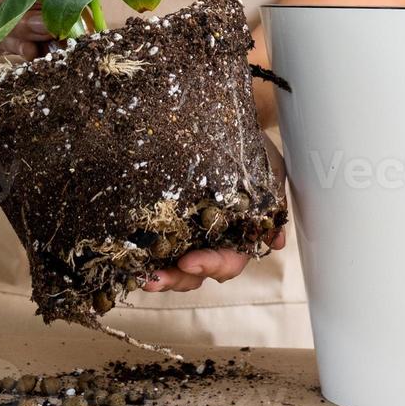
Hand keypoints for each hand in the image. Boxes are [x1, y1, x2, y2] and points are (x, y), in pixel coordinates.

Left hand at [144, 137, 287, 292]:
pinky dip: (142, 254)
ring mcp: (187, 234)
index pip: (227, 262)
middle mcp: (212, 242)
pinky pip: (153, 244)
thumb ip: (273, 207)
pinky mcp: (166, 221)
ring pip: (172, 265)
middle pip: (195, 273)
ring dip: (158, 274)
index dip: (211, 266)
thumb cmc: (254, 153)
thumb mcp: (270, 175)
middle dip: (176, 278)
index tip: (189, 262)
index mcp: (238, 237)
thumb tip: (276, 242)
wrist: (231, 126)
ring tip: (141, 276)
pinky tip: (128, 257)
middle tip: (155, 279)